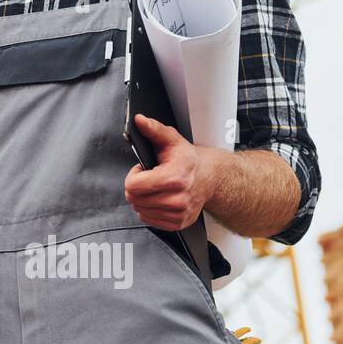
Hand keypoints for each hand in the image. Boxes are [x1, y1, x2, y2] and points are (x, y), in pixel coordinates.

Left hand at [124, 114, 210, 230]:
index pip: (133, 186)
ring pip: (140, 210)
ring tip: (156, 187)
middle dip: (137, 187)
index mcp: (174, 178)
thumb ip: (153, 129)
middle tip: (151, 178)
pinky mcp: (178, 223)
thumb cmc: (187, 159)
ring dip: (143, 199)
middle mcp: (178, 199)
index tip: (143, 170)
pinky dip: (149, 210)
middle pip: (135, 199)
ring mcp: (178, 213)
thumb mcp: (171, 140)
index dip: (133, 176)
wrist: (209, 177)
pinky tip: (160, 198)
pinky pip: (149, 220)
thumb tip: (139, 120)